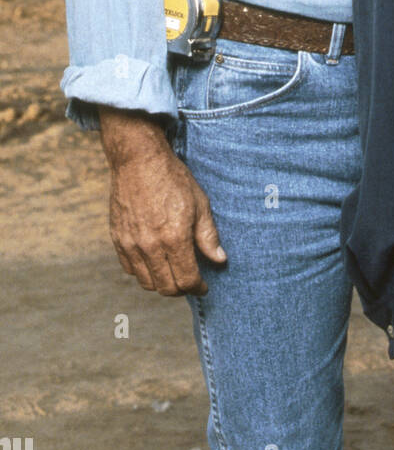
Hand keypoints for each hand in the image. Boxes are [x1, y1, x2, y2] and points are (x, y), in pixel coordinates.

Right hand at [99, 106, 225, 295]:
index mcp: (174, 237)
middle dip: (181, 289)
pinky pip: (129, 269)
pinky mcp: (117, 239)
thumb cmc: (173, 178)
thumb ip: (208, 235)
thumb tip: (220, 259)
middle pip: (165, 287)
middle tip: (190, 280)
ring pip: (146, 282)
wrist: (138, 160)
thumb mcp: (199, 203)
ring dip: (161, 283)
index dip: (198, 287)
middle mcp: (149, 246)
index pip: (186, 280)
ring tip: (173, 272)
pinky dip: (143, 272)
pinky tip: (154, 261)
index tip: (203, 285)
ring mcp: (130, 244)